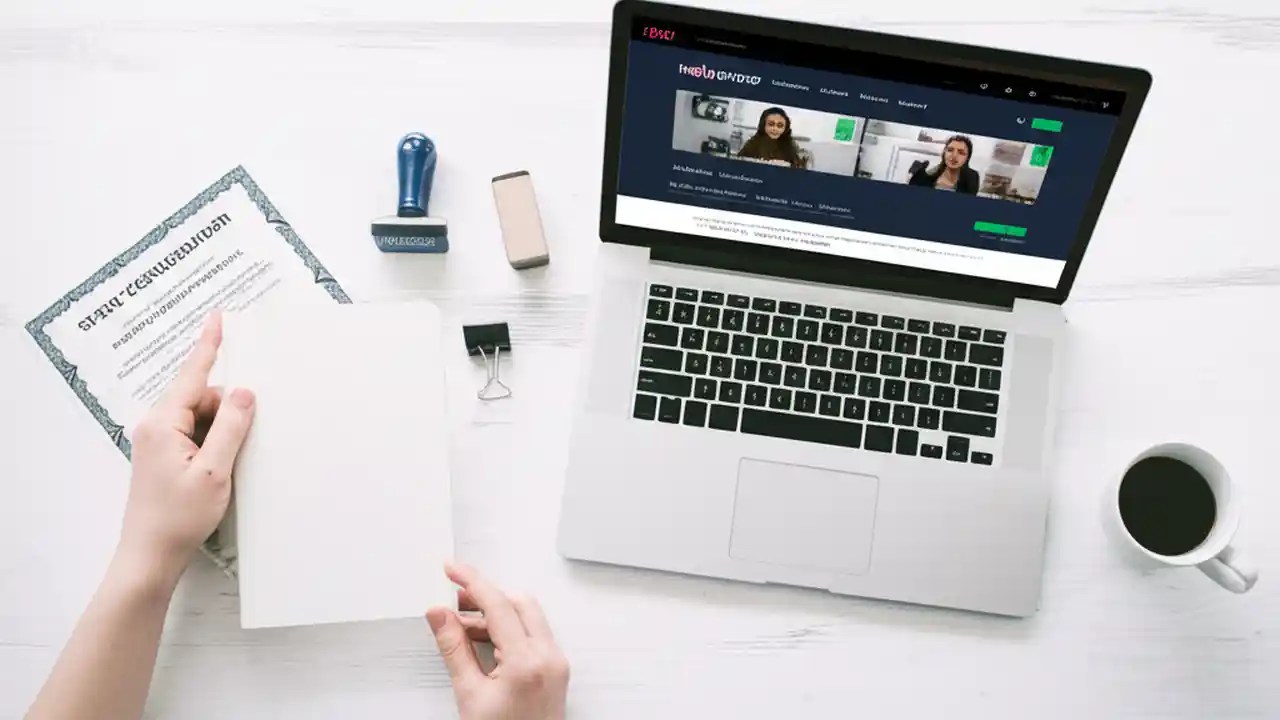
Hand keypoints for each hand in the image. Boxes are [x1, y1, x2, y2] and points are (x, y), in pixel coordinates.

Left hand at [119, 312, 255, 582]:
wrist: (149, 556)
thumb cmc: (178, 518)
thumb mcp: (214, 470)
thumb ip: (231, 426)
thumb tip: (244, 392)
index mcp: (163, 423)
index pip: (192, 375)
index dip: (209, 345)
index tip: (218, 318)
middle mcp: (155, 426)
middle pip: (201, 398)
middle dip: (227, 411)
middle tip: (241, 445)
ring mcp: (157, 442)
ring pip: (200, 419)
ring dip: (221, 433)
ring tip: (224, 469)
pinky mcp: (162, 457)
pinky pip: (194, 435)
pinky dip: (213, 445)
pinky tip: (219, 469)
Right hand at [426, 563, 568, 719]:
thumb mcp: (469, 695)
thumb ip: (453, 649)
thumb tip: (439, 615)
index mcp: (528, 662)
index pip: (499, 604)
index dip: (472, 582)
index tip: (452, 569)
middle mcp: (549, 658)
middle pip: (518, 604)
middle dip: (485, 597)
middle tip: (454, 600)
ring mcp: (557, 664)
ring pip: (527, 618)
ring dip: (496, 614)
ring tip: (460, 627)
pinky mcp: (556, 672)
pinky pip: (533, 636)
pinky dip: (508, 631)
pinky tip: (482, 641)